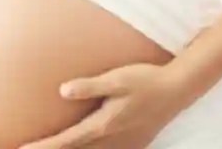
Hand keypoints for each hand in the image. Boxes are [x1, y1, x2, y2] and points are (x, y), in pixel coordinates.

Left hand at [17, 64, 189, 148]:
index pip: (66, 141)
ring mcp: (122, 145)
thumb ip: (89, 86)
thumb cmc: (144, 80)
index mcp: (103, 125)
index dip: (44, 147)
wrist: (177, 90)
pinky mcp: (132, 144)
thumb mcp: (116, 79)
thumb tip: (62, 91)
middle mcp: (111, 140)